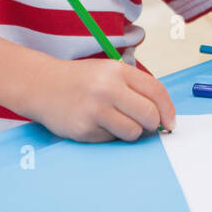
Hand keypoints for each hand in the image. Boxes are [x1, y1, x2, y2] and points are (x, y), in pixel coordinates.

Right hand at [28, 57, 176, 142]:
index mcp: (118, 71)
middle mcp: (108, 88)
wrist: (41, 85)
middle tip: (146, 126)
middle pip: (149, 115)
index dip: (168, 110)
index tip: (170, 122)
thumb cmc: (81, 80)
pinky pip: (111, 140)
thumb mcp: (109, 72)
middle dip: (152, 125)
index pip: (157, 91)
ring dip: (131, 132)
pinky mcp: (84, 129)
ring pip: (133, 132)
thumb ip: (135, 88)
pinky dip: (109, 136)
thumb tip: (162, 115)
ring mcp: (95, 110)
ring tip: (116, 122)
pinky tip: (96, 124)